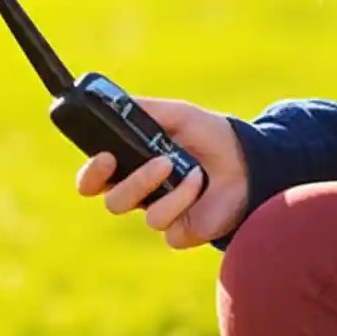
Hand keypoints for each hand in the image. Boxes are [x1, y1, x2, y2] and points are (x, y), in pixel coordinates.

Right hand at [75, 97, 249, 249]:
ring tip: (194, 171)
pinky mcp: (178, 232)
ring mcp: (158, 213)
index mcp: (128, 165)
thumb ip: (142, 110)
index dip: (91, 174)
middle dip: (134, 182)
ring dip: (170, 190)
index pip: (93, 179)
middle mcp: (139, 193)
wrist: (245, 159)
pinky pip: (167, 226)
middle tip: (160, 162)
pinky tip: (200, 185)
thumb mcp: (175, 114)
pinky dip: (184, 200)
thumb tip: (110, 103)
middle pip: (112, 201)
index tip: (104, 158)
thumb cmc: (207, 135)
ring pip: (144, 214)